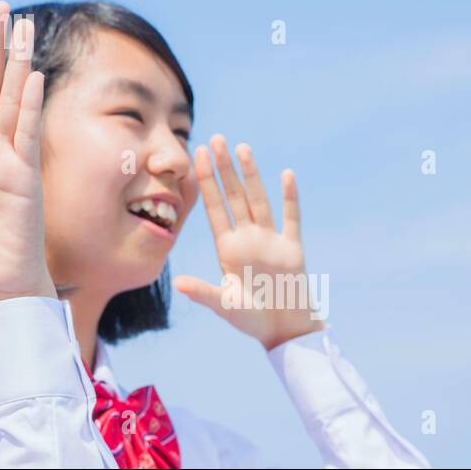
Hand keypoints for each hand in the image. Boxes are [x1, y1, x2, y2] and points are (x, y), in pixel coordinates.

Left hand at [173, 135, 325, 350]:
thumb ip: (203, 291)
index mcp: (227, 247)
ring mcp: (270, 239)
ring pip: (259, 199)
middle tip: (215, 138)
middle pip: (234, 195)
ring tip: (242, 147)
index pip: (214, 207)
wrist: (283, 331)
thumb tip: (178, 282)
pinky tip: (287, 174)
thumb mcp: (224, 304)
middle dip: (224, 168)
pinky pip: (291, 218)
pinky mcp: (292, 247)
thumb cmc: (250, 320)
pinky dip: (290, 197)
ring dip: (252, 174)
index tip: (197, 155)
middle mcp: (246, 237)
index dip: (206, 181)